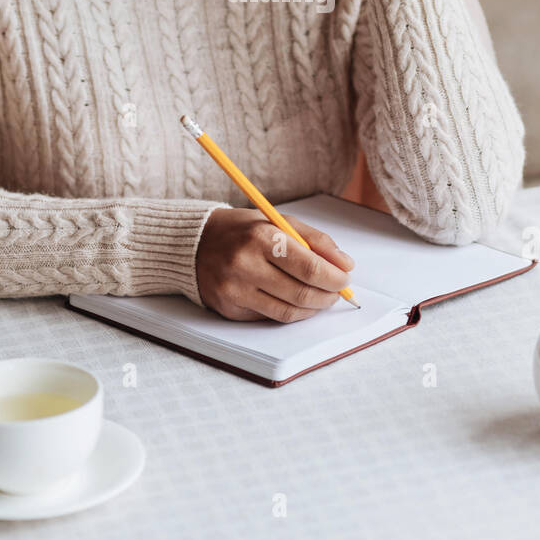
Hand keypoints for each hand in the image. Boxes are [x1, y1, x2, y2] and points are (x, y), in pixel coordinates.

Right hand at [195, 207, 355, 321]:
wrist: (194, 244)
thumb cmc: (242, 230)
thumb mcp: (278, 222)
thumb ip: (315, 241)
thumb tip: (345, 265)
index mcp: (261, 238)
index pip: (309, 267)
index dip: (334, 278)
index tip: (345, 278)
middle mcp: (245, 266)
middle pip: (301, 293)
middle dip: (328, 296)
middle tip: (337, 291)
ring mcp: (235, 291)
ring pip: (288, 312)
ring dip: (312, 308)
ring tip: (320, 297)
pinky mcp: (229, 309)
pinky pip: (270, 317)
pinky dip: (290, 312)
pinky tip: (295, 301)